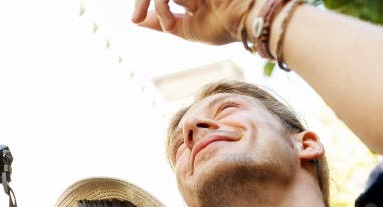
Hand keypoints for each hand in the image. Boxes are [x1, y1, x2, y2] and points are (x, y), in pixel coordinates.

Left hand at [131, 0, 257, 44]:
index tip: (136, 18)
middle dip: (143, 0)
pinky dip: (170, 2)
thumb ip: (162, 21)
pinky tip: (185, 15)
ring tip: (171, 26)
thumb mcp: (186, 28)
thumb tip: (138, 20)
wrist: (246, 21)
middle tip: (136, 17)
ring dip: (160, 6)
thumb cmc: (223, 27)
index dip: (143, 2)